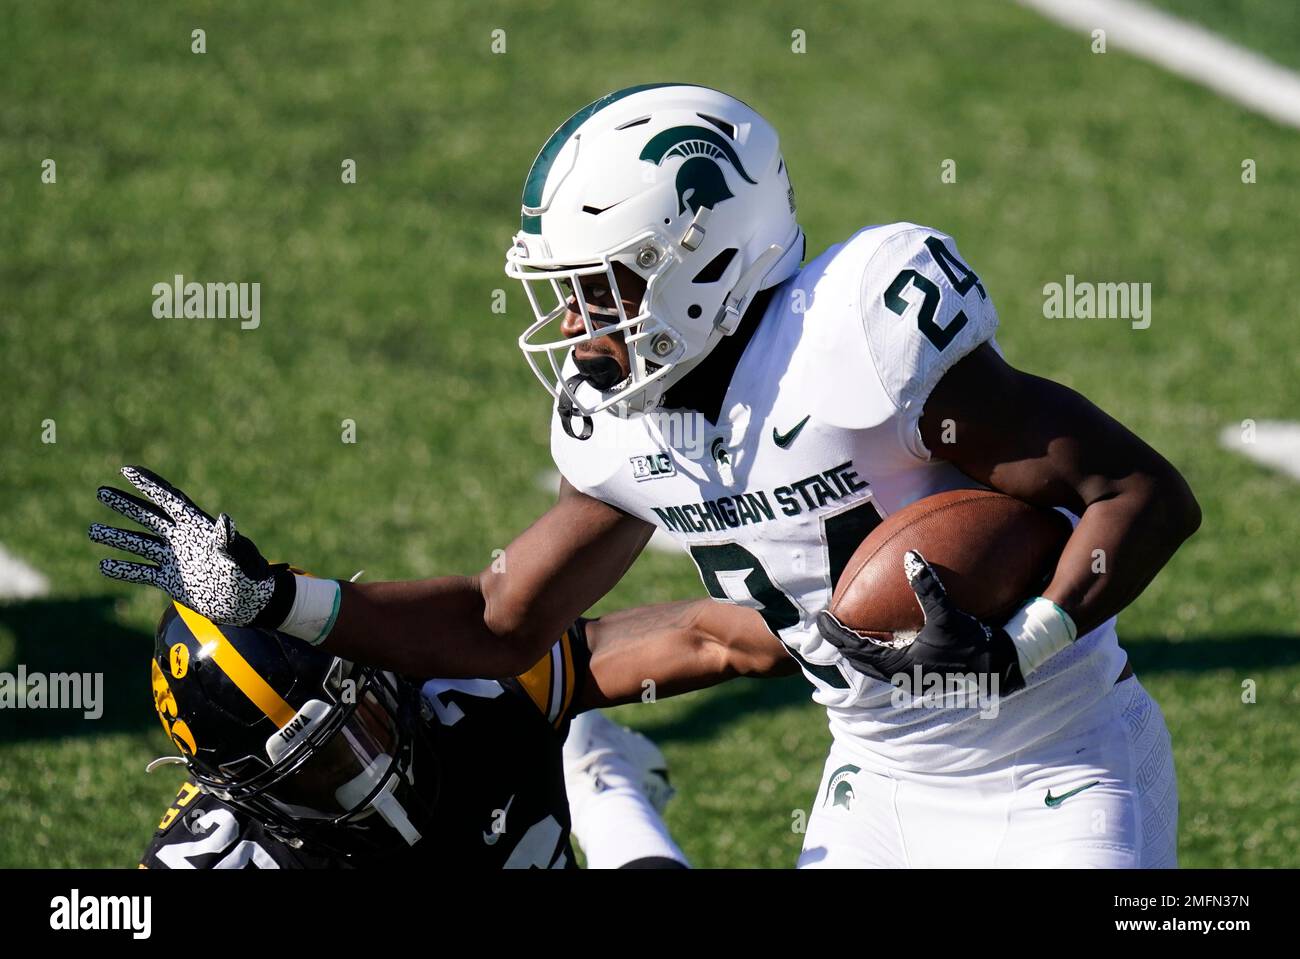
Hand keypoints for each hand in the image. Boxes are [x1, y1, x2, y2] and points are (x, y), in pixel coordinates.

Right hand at [89, 465, 293, 626]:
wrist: (248, 604)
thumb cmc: (249, 577)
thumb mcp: (239, 557)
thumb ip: (228, 541)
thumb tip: (225, 519)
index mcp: (198, 527)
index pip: (169, 500)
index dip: (149, 484)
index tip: (126, 470)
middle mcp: (183, 540)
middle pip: (149, 517)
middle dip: (126, 505)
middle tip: (100, 491)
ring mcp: (175, 559)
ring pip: (140, 544)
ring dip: (117, 537)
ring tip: (93, 530)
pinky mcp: (171, 581)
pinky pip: (142, 572)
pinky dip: (124, 570)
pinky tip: (105, 564)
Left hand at [817, 550, 1024, 694]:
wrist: (1001, 668)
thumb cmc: (974, 644)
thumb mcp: (948, 615)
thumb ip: (928, 587)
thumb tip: (911, 557)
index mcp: (899, 666)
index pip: (855, 650)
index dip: (835, 634)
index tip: (820, 619)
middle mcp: (902, 676)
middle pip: (860, 661)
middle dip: (842, 643)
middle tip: (829, 624)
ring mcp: (913, 678)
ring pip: (876, 665)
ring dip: (861, 649)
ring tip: (851, 630)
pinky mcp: (924, 674)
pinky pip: (892, 662)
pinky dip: (881, 648)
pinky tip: (886, 634)